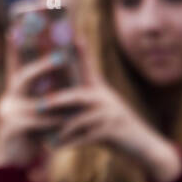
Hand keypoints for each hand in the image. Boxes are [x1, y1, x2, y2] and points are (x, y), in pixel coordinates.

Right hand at [0, 52, 75, 167]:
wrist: (16, 162)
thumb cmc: (32, 135)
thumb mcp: (39, 113)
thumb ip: (47, 98)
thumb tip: (67, 78)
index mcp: (13, 93)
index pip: (13, 67)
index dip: (13, 49)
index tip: (13, 30)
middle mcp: (7, 99)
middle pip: (22, 78)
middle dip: (42, 67)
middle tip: (61, 57)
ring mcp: (7, 114)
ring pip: (35, 101)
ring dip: (57, 98)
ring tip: (76, 92)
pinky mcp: (12, 129)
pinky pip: (37, 121)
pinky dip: (53, 122)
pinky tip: (66, 122)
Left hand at [42, 46, 181, 181]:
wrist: (143, 145)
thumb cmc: (116, 127)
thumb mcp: (103, 107)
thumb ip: (82, 99)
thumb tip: (52, 95)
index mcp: (100, 90)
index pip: (89, 67)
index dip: (82, 52)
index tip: (74, 35)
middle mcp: (105, 99)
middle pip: (77, 96)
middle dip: (57, 100)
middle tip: (39, 104)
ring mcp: (109, 116)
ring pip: (78, 120)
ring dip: (60, 127)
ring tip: (42, 130)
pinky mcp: (111, 132)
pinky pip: (84, 138)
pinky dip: (68, 143)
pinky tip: (53, 146)